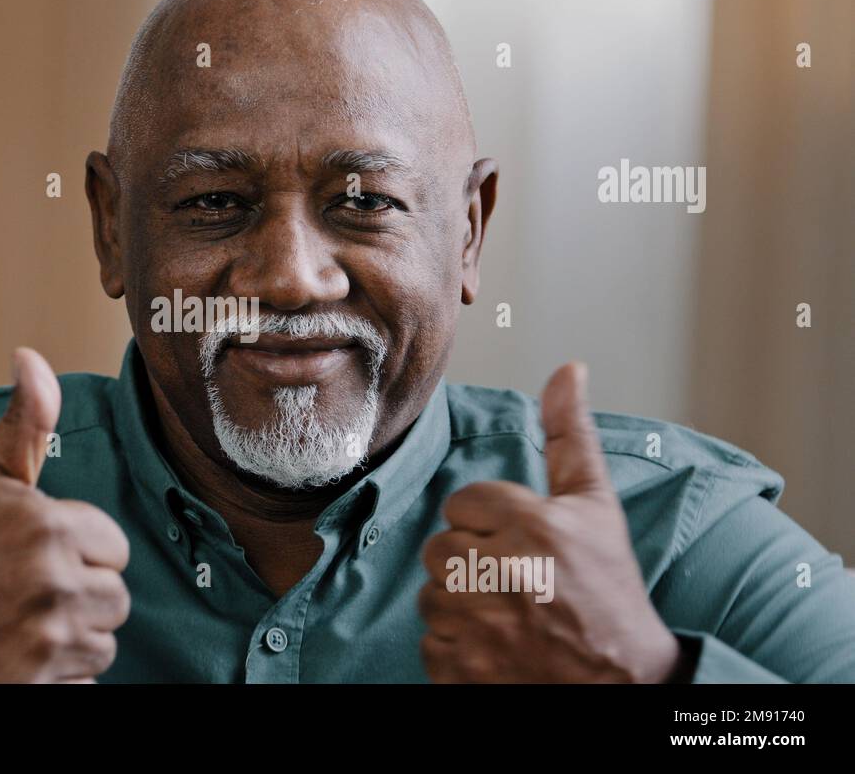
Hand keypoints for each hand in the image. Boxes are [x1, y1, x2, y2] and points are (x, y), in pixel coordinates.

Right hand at [0, 348, 130, 682]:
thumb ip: (25, 423)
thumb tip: (32, 356)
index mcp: (50, 528)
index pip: (114, 548)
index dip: (79, 552)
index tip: (34, 557)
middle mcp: (55, 584)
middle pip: (115, 599)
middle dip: (79, 598)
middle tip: (24, 594)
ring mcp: (46, 642)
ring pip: (102, 643)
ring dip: (70, 639)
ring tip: (19, 625)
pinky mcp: (38, 688)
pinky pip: (84, 683)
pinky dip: (58, 676)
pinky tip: (17, 659)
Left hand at [418, 362, 679, 682]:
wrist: (623, 684)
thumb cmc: (609, 592)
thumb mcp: (596, 508)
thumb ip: (571, 436)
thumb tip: (569, 368)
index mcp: (534, 526)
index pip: (464, 503)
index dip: (491, 525)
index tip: (522, 547)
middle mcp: (503, 572)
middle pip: (440, 548)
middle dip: (472, 563)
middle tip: (519, 585)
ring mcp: (480, 625)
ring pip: (431, 594)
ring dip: (461, 607)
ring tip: (511, 618)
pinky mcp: (463, 668)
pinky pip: (430, 642)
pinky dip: (457, 648)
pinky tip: (497, 649)